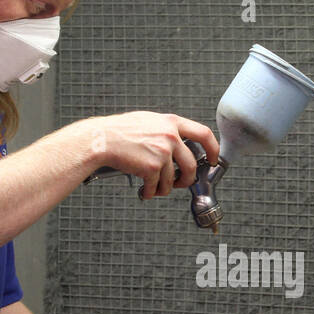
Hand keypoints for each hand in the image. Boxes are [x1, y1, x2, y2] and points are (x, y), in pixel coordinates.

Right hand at [74, 111, 219, 198]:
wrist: (101, 140)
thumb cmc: (119, 131)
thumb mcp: (148, 120)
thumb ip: (166, 129)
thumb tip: (179, 143)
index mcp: (171, 122)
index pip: (203, 134)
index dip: (213, 148)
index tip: (213, 159)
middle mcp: (170, 136)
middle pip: (192, 164)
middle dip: (187, 179)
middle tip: (180, 183)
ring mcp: (162, 153)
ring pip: (173, 180)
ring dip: (165, 189)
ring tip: (156, 188)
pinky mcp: (152, 168)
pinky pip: (157, 187)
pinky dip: (151, 193)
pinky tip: (144, 191)